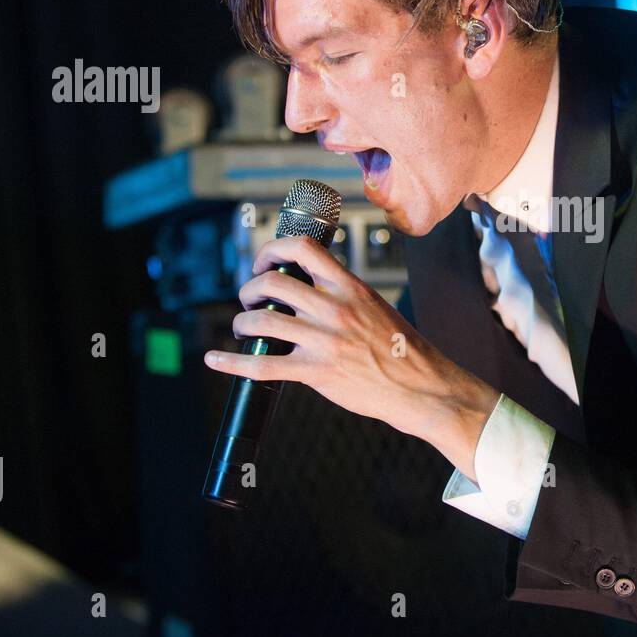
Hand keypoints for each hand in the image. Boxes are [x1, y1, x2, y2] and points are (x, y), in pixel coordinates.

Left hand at [203, 236, 496, 474]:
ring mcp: (324, 341)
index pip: (302, 248)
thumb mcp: (376, 307)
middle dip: (249, 290)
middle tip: (249, 301)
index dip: (272, 251)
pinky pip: (261, 367)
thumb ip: (344, 295)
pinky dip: (230, 363)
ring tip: (241, 329)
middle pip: (271, 284)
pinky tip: (214, 359)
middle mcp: (334, 309)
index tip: (264, 264)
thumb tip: (313, 286)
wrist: (422, 387)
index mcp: (350, 287)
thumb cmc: (402, 350)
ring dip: (240, 323)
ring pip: (260, 322)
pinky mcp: (316, 373)